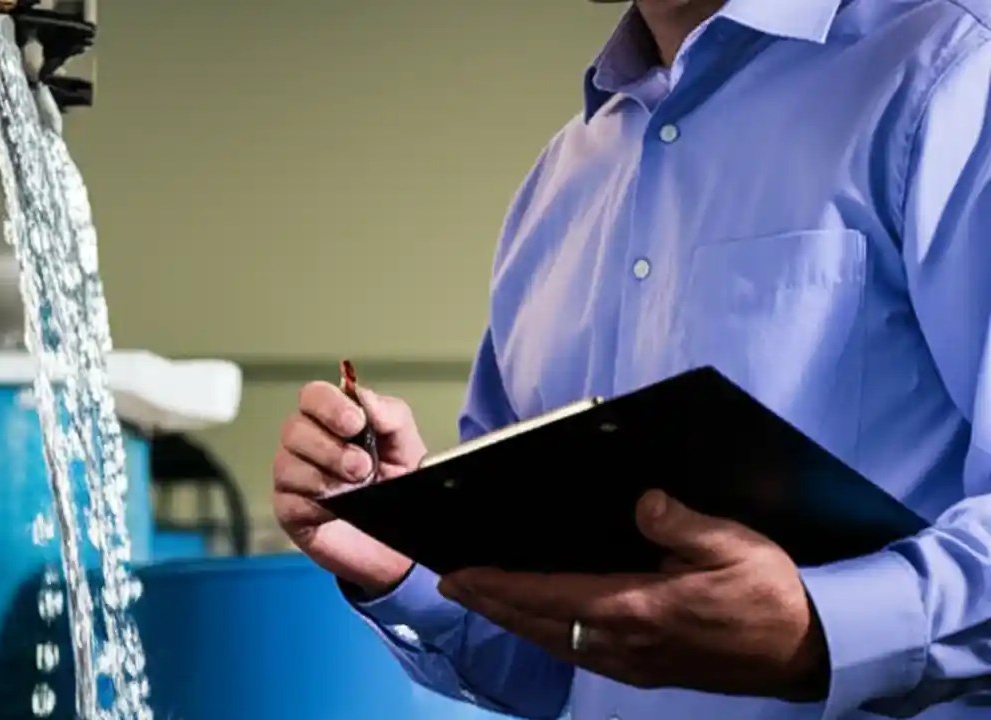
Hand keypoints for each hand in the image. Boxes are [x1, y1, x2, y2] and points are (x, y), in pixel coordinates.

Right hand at [273, 380, 425, 595]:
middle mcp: (306, 444)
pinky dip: (316, 505)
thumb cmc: (397, 489)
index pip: (313, 396)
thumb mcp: (405, 446)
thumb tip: (364, 397)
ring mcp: (293, 477)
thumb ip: (389, 416)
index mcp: (332, 420)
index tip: (355, 422)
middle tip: (363, 466)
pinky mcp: (289, 511)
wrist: (398, 542)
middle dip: (331, 448)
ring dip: (325, 477)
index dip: (330, 405)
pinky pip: (289, 500)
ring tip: (355, 489)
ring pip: (287, 464)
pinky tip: (338, 510)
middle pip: (294, 429)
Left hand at [437, 490, 830, 700]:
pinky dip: (546, 634)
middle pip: (537, 624)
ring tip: (485, 598)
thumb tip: (641, 501)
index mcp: (635, 608)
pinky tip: (540, 622)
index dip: (497, 584)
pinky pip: (578, 653)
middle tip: (453, 583)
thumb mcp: (731, 544)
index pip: (546, 595)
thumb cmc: (770, 593)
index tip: (458, 573)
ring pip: (553, 642)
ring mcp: (632, 663)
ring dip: (514, 621)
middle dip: (491, 603)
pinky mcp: (646, 671)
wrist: (810, 649)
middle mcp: (623, 643)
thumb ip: (679, 522)